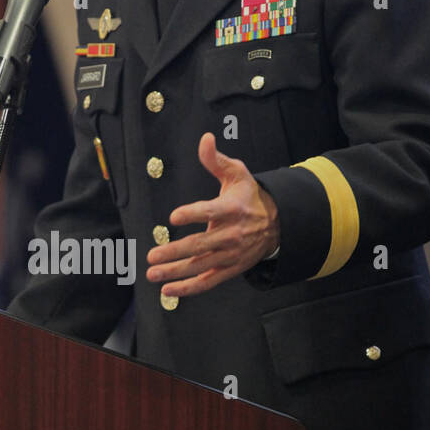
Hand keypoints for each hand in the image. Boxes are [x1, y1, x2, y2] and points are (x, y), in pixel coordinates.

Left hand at [146, 133, 278, 297]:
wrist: (277, 223)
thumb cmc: (248, 196)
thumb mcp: (237, 173)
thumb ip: (216, 160)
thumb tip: (205, 139)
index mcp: (232, 209)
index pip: (210, 211)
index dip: (193, 214)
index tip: (173, 217)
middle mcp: (231, 234)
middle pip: (200, 245)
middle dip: (175, 252)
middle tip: (152, 255)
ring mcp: (230, 255)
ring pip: (200, 266)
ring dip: (175, 272)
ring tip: (152, 273)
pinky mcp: (229, 269)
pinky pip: (207, 281)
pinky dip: (188, 289)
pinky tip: (167, 290)